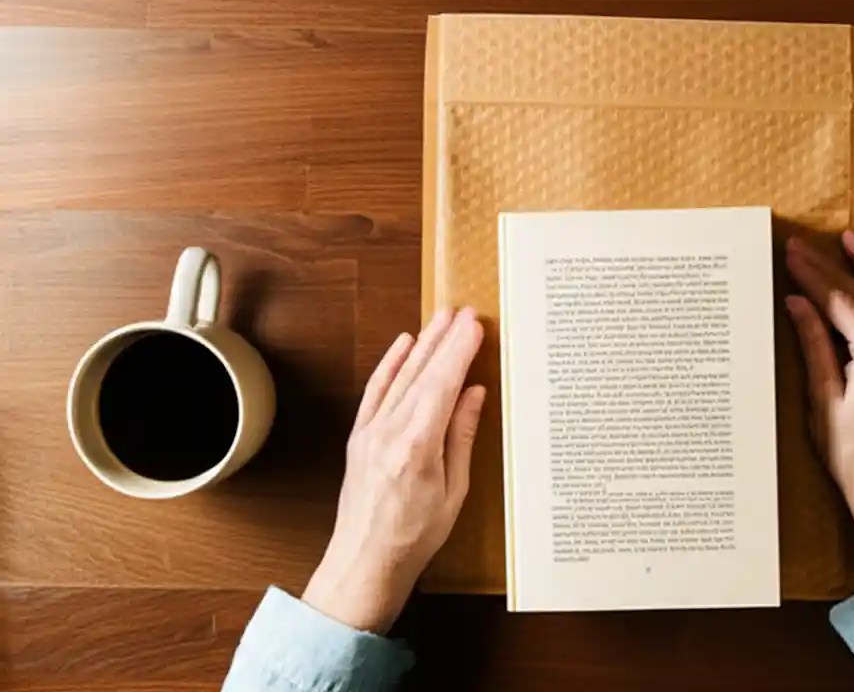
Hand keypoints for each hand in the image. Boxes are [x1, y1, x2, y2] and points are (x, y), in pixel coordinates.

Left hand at [303, 307, 485, 632]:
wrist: (366, 561)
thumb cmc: (414, 536)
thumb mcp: (454, 490)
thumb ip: (461, 436)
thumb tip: (473, 394)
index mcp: (416, 446)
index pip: (442, 385)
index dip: (459, 351)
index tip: (475, 325)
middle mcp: (388, 432)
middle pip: (420, 373)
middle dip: (444, 338)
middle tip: (463, 311)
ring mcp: (370, 432)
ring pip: (399, 377)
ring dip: (422, 344)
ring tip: (441, 319)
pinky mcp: (359, 437)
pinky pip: (376, 391)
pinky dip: (390, 365)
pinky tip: (404, 345)